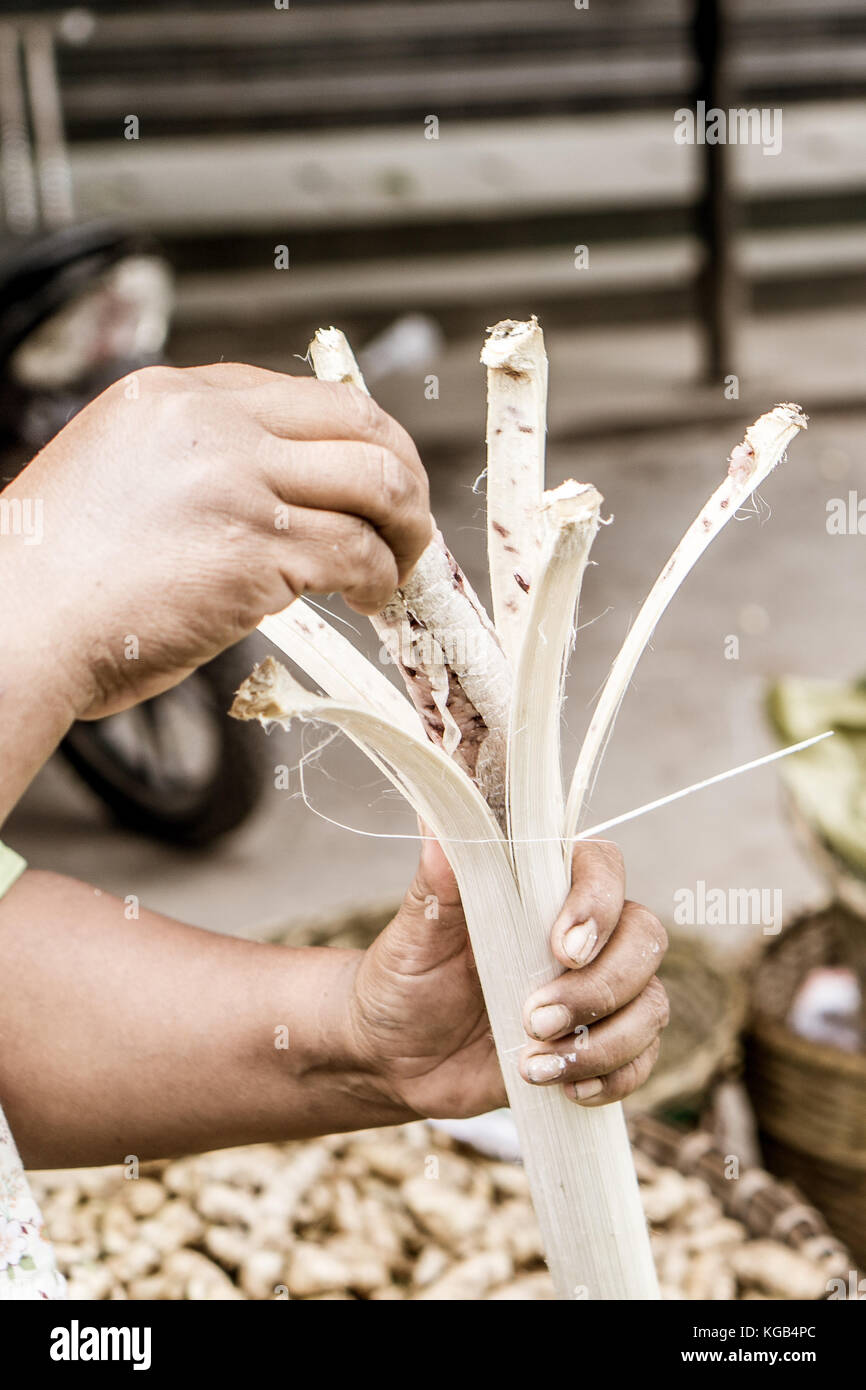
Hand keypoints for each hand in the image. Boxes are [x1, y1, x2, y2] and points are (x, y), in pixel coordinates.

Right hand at [1, 364, 430, 719]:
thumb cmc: (58, 574)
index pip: (301, 395)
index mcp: (174, 396)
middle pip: (357, 420)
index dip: (356, 437)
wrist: (16, 623)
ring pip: (374, 482)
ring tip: (402, 564)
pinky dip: (380, 577)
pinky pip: (356, 552)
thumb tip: (272, 493)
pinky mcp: (255, 548)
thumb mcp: (120, 476)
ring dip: (405, 528)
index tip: (373, 476)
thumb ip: (195, 464)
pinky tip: (372, 598)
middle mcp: (211, 424)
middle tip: (411, 517)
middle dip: (403, 470)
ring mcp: (237, 482)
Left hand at [349, 837, 668, 1117]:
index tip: (563, 948)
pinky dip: (612, 1075)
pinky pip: (642, 1057)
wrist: (394, 1056)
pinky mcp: (600, 1044)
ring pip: (651, 1003)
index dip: (599, 905)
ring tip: (535, 1064)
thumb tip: (438, 824)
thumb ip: (436, 883)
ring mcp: (598, 991)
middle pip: (644, 938)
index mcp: (542, 889)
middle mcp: (584, 934)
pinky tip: (564, 1086)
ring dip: (604, 1041)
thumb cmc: (404, 980)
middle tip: (533, 1018)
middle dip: (599, 987)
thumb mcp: (413, 934)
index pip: (603, 868)